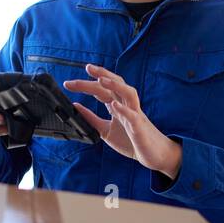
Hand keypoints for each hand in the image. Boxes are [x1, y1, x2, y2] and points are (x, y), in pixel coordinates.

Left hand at [63, 64, 182, 177]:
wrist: (154, 155)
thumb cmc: (131, 141)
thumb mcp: (105, 130)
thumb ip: (91, 118)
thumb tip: (75, 106)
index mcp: (118, 105)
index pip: (101, 89)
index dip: (86, 84)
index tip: (69, 83)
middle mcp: (127, 106)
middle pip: (115, 84)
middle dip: (102, 74)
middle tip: (86, 68)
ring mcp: (134, 115)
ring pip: (128, 93)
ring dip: (115, 85)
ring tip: (101, 79)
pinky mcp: (139, 128)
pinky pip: (133, 116)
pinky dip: (123, 109)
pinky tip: (113, 105)